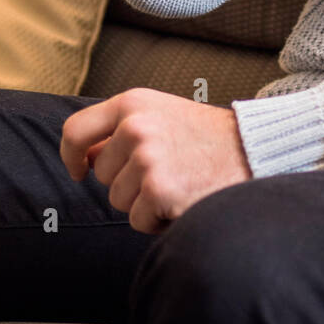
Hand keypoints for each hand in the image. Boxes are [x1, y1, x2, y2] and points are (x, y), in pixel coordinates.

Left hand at [59, 87, 252, 233]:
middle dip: (127, 181)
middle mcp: (135, 126)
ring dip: (144, 202)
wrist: (253, 149)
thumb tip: (85, 155)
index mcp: (133, 102)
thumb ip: (124, 126)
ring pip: (119, 200)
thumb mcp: (162, 113)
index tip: (79, 170)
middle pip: (101, 174)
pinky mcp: (158, 189)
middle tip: (166, 170)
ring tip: (178, 182)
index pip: (75, 130)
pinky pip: (138, 220)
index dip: (70, 156)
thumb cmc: (206, 137)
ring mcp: (146, 158)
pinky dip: (158, 220)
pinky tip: (183, 199)